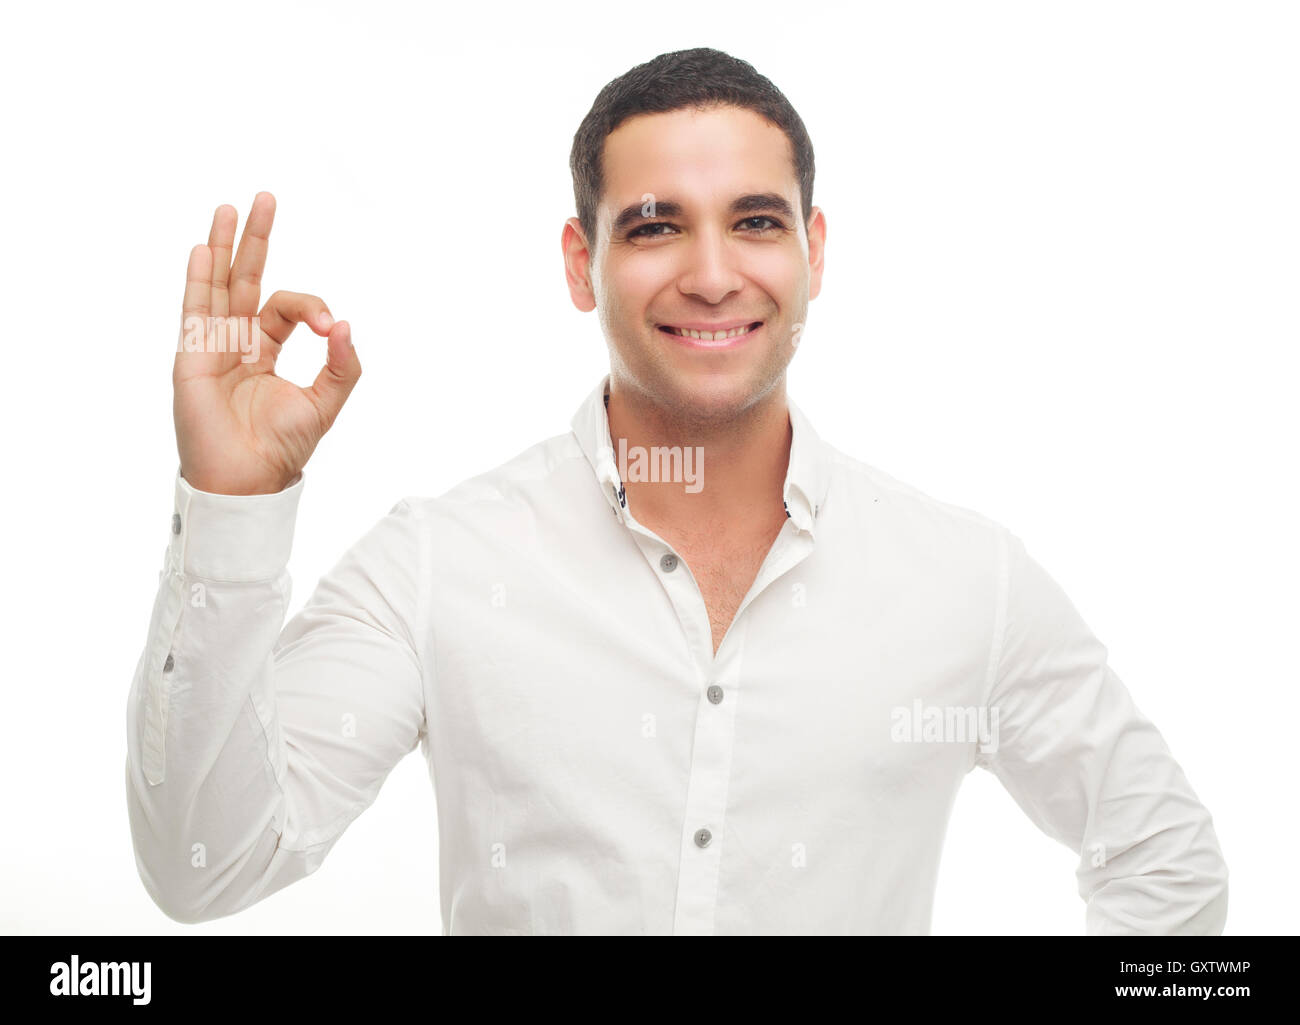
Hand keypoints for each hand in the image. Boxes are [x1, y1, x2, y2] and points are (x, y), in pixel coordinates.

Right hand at [172, 192, 360, 494]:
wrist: (250, 479)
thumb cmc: (283, 447)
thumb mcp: (325, 402)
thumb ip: (342, 366)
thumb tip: (343, 325)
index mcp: (264, 351)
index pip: (284, 308)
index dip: (309, 307)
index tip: (326, 326)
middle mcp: (235, 343)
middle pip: (244, 280)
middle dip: (255, 239)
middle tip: (266, 198)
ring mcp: (210, 348)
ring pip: (217, 286)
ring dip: (223, 246)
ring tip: (229, 208)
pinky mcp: (192, 360)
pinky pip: (196, 312)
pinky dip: (200, 279)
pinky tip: (205, 249)